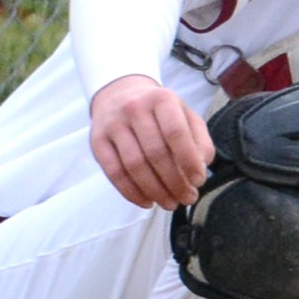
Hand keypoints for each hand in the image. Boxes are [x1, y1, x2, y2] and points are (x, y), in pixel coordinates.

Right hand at [90, 74, 211, 209]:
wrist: (120, 94)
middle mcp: (134, 109)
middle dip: (174, 182)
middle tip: (188, 198)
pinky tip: (147, 202)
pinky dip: (131, 192)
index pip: (176, 133)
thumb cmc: (160, 111)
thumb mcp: (185, 115)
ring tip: (171, 203)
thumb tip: (202, 166)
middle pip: (155, 153)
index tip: (199, 181)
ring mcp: (112, 125)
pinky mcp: (96, 141)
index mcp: (162, 100)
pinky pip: (113, 172)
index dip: (189, 160)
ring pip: (134, 165)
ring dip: (155, 191)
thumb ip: (199, 139)